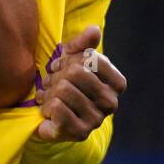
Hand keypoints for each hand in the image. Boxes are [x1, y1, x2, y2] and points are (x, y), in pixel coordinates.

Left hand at [35, 25, 125, 141]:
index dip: (69, 60)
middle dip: (57, 76)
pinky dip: (46, 106)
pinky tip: (47, 110)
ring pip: (64, 90)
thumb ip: (83, 44)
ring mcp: (97, 120)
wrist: (52, 117)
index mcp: (117, 83)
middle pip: (76, 73)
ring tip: (48, 96)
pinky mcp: (79, 133)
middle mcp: (111, 103)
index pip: (90, 58)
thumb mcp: (72, 58)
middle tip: (51, 82)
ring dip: (49, 92)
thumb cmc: (65, 83)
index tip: (63, 67)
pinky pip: (56, 108)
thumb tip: (94, 30)